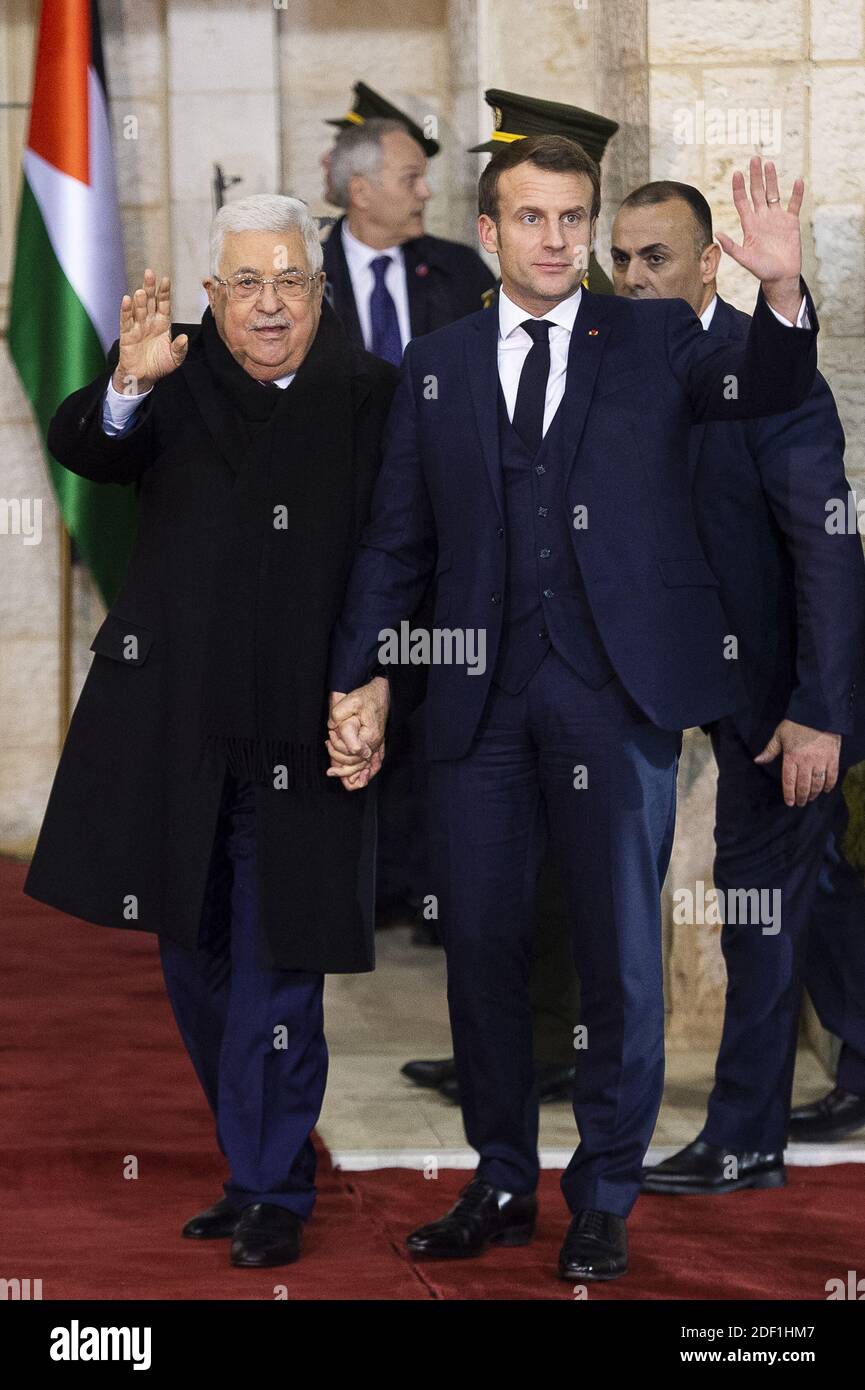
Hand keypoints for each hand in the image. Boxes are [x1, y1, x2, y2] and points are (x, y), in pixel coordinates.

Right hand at [111, 268, 187, 396]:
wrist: (143, 377)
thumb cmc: (159, 365)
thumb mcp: (175, 358)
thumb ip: (180, 348)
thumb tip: (184, 337)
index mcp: (162, 324)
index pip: (163, 304)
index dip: (164, 292)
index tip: (165, 279)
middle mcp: (149, 322)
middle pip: (150, 301)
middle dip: (150, 287)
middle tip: (149, 273)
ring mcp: (137, 327)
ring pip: (138, 309)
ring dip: (140, 300)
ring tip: (142, 291)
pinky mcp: (127, 335)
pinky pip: (126, 321)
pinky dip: (126, 310)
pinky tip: (126, 300)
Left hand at [326, 677, 389, 790]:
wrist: (381, 694)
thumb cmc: (367, 697)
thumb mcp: (350, 701)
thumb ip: (339, 716)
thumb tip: (333, 730)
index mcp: (370, 735)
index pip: (351, 751)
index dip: (337, 745)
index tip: (332, 733)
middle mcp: (375, 744)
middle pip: (354, 762)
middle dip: (337, 755)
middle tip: (329, 741)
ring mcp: (377, 747)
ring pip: (362, 768)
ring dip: (347, 772)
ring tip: (332, 771)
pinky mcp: (377, 746)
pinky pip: (373, 766)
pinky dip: (365, 775)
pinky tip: (356, 781)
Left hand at [716, 156, 803, 319]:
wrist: (780, 276)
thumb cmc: (761, 270)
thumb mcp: (745, 259)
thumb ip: (732, 247)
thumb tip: (717, 234)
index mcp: (750, 225)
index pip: (742, 201)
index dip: (739, 188)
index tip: (737, 173)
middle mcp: (762, 218)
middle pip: (757, 192)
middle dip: (755, 176)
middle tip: (754, 158)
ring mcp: (777, 219)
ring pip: (774, 194)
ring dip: (772, 179)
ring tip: (769, 164)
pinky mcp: (791, 222)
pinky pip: (794, 204)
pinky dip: (797, 194)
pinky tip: (798, 181)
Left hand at [754, 719, 840, 806]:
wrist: (817, 713)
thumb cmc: (796, 724)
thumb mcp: (779, 735)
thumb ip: (770, 750)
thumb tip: (757, 761)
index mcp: (791, 757)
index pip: (789, 781)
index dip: (789, 794)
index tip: (789, 802)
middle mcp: (806, 762)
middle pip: (803, 785)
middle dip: (801, 797)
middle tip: (800, 803)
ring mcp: (821, 761)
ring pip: (817, 783)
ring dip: (814, 793)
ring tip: (811, 798)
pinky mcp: (833, 758)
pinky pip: (832, 775)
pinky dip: (829, 785)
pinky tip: (826, 790)